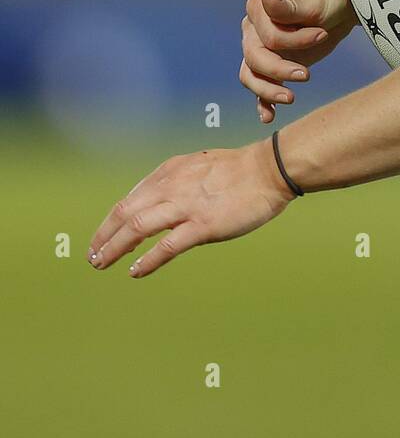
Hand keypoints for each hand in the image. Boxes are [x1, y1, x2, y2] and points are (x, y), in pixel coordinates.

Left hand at [87, 140, 294, 279]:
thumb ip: (178, 182)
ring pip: (138, 227)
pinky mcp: (203, 225)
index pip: (131, 198)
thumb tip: (162, 202)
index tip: (102, 235)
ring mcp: (186, 205)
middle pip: (125, 212)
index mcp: (170, 171)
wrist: (269, 169)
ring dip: (115, 247)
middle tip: (93, 255)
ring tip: (102, 263)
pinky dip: (147, 260)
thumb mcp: (200, 166)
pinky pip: (167, 245)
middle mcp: (171, 186)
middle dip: (104, 235)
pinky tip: (135, 271)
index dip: (112, 219)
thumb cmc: (240, 169)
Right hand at [240, 0, 356, 123]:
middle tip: (307, 76)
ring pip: (251, 76)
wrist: (340, 4)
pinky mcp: (272, 64)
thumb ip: (288, 8)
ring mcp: (260, 48)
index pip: (268, 37)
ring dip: (267, 90)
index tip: (321, 34)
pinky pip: (259, 86)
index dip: (295, 41)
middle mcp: (252, 29)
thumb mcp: (312, 0)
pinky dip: (262, 102)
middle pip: (255, 59)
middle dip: (280, 70)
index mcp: (257, 9)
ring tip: (290, 98)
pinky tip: (269, 117)